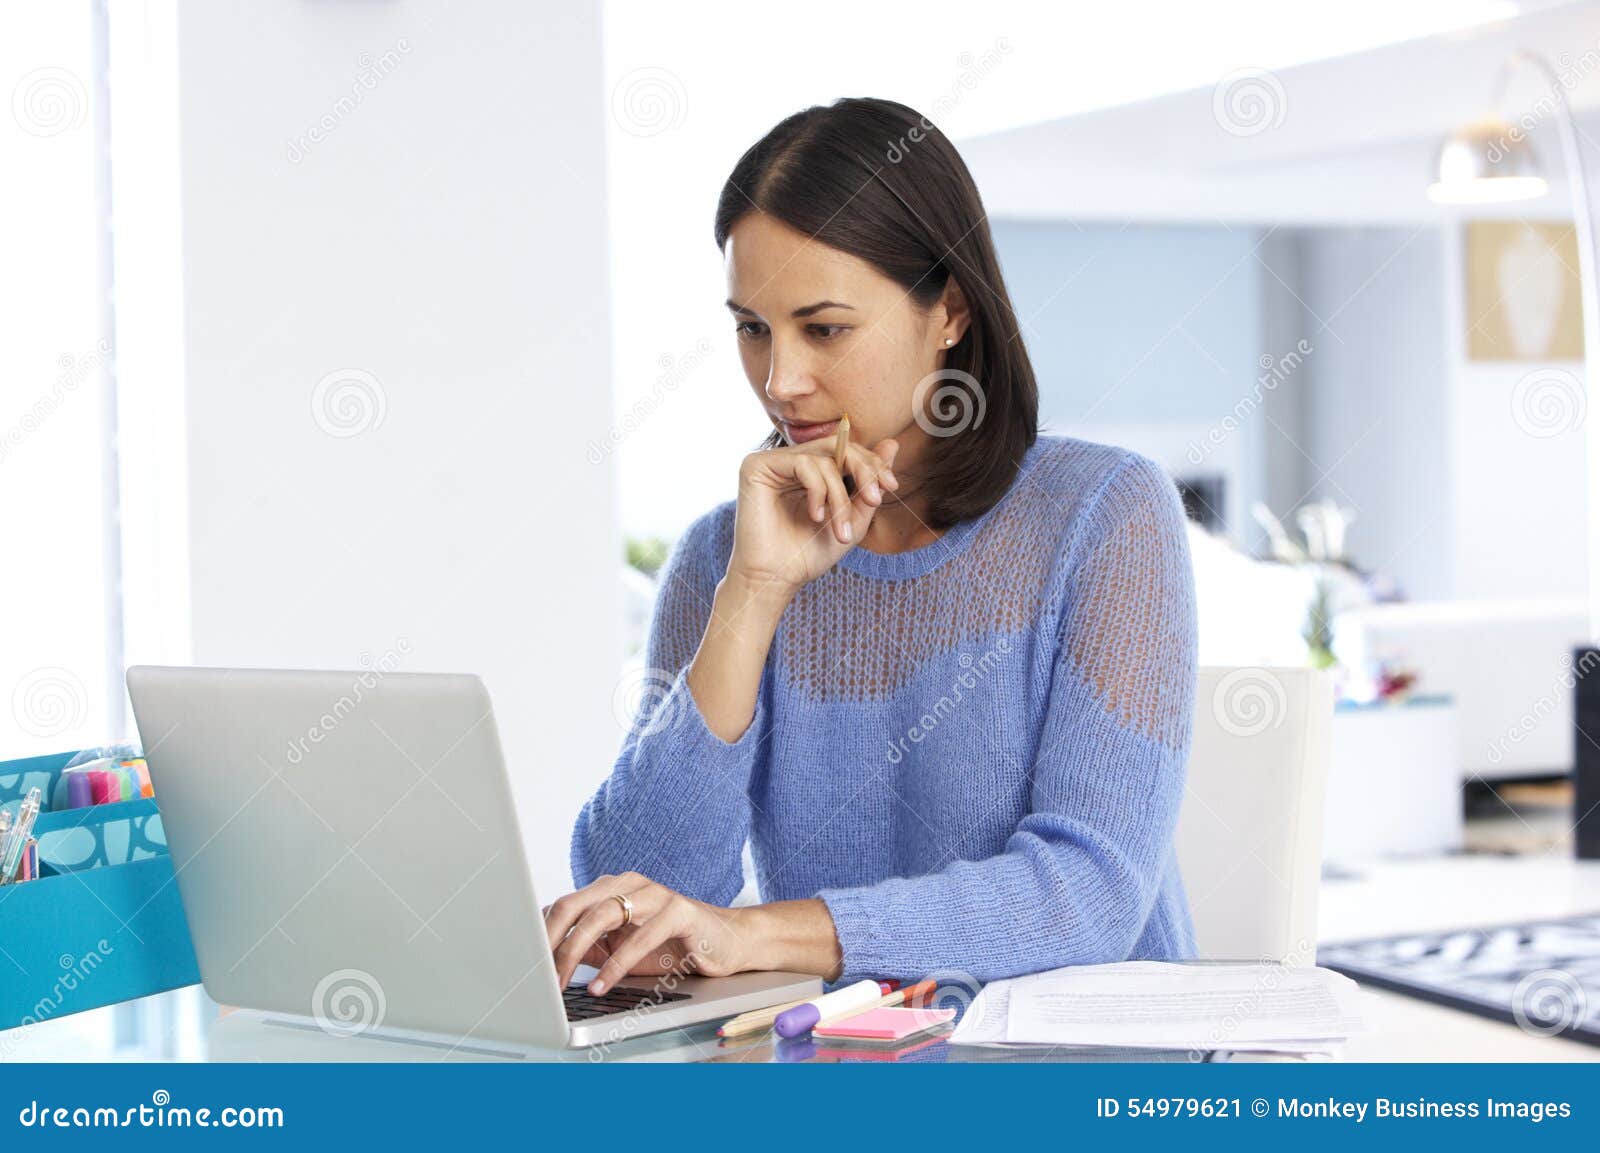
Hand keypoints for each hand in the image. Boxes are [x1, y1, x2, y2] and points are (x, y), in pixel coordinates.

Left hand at [544, 872, 747, 993]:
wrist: (730, 942)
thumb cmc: (674, 947)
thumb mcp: (622, 949)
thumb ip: (591, 947)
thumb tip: (547, 960)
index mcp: (611, 888)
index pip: (564, 905)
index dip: (539, 934)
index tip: (522, 963)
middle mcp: (629, 883)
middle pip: (575, 904)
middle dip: (549, 940)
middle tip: (534, 972)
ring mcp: (655, 893)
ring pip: (602, 915)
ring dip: (575, 951)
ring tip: (560, 981)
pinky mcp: (680, 910)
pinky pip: (640, 937)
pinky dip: (616, 964)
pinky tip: (602, 984)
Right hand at [726, 434, 899, 596]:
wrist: (777, 578)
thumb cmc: (809, 553)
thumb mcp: (852, 518)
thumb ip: (869, 483)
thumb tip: (892, 443)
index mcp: (810, 470)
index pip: (846, 449)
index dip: (872, 463)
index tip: (891, 486)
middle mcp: (790, 460)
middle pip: (838, 444)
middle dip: (864, 470)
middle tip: (873, 500)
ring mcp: (773, 461)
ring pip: (823, 459)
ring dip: (840, 497)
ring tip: (841, 531)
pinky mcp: (756, 465)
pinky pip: (803, 464)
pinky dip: (818, 491)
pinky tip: (816, 516)